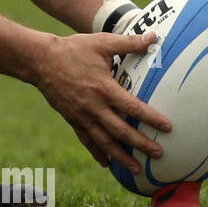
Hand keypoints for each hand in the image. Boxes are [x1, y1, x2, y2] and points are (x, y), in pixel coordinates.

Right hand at [32, 31, 172, 172]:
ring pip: (104, 141)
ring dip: (121, 156)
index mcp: (103, 88)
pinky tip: (106, 163)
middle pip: (121, 131)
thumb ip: (129, 43)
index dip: (151, 119)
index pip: (132, 108)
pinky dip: (97, 152)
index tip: (167, 128)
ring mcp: (81, 115)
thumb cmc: (73, 49)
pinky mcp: (72, 119)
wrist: (40, 60)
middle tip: (159, 154)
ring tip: (137, 168)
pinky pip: (86, 140)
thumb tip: (154, 37)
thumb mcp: (102, 42)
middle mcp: (93, 106)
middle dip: (141, 144)